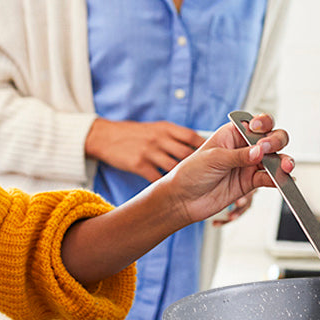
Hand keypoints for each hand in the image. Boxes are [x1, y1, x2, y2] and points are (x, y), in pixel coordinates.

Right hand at [85, 119, 204, 181]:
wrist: (104, 136)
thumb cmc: (132, 134)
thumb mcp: (155, 128)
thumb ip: (173, 136)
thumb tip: (196, 146)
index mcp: (165, 128)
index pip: (192, 137)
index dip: (205, 148)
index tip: (214, 157)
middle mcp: (159, 138)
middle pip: (187, 154)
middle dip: (199, 166)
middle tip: (207, 177)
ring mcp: (149, 152)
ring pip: (174, 168)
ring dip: (184, 178)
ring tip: (192, 187)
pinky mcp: (138, 165)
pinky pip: (157, 178)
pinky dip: (165, 185)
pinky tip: (172, 191)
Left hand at [160, 114, 289, 225]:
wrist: (183, 199)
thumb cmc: (191, 173)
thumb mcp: (213, 159)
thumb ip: (238, 156)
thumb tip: (260, 151)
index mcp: (233, 133)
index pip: (255, 123)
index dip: (263, 123)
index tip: (258, 129)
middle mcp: (244, 147)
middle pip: (271, 138)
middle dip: (276, 141)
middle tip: (268, 149)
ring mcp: (249, 164)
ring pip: (275, 159)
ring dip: (283, 161)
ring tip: (285, 167)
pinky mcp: (251, 182)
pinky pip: (269, 179)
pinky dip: (279, 180)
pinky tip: (284, 181)